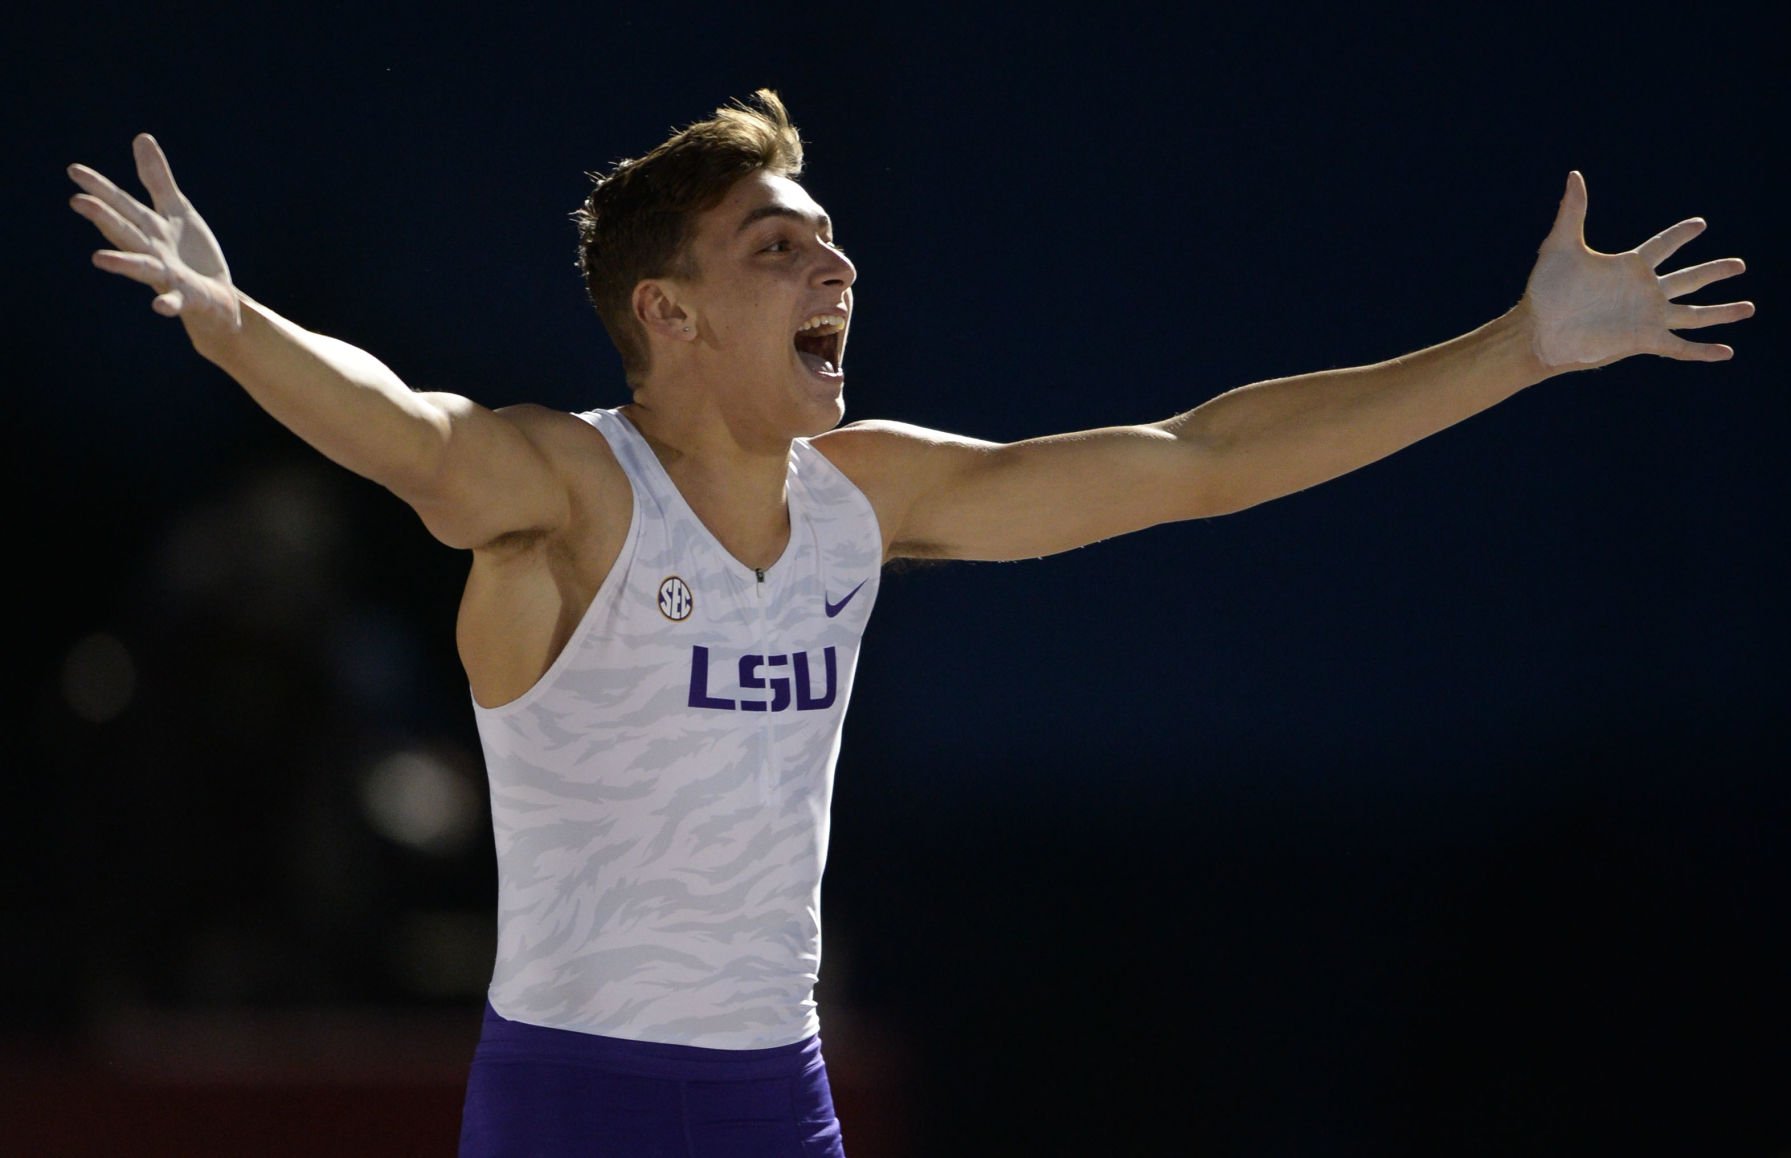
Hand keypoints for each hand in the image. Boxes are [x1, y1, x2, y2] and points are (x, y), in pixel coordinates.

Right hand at [69, 134, 241, 335]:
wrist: (215, 297)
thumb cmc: (190, 253)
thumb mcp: (176, 210)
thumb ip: (156, 179)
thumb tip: (141, 137)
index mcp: (149, 228)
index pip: (122, 204)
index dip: (100, 187)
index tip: (74, 170)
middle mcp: (152, 251)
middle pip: (126, 231)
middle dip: (104, 217)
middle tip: (77, 201)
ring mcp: (167, 276)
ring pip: (143, 267)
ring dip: (122, 264)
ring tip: (98, 258)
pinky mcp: (186, 297)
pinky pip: (175, 302)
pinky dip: (168, 304)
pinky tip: (160, 307)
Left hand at [1522, 171, 1751, 368]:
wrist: (1539, 330)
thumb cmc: (1546, 290)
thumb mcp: (1561, 246)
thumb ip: (1573, 211)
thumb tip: (1574, 174)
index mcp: (1629, 267)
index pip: (1663, 246)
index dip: (1680, 235)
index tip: (1700, 224)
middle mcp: (1643, 292)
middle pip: (1688, 279)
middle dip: (1713, 271)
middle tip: (1740, 264)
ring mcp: (1646, 317)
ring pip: (1694, 313)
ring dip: (1722, 311)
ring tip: (1749, 307)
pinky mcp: (1643, 340)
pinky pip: (1680, 346)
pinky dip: (1702, 351)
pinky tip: (1726, 352)